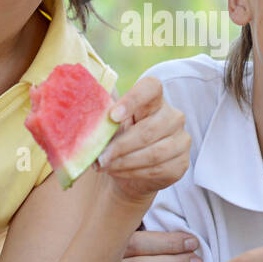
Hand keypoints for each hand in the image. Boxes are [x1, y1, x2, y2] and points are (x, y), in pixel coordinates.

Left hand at [95, 77, 190, 204]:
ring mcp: (181, 140)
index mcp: (155, 99)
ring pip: (153, 153)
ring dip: (124, 162)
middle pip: (148, 129)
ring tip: (104, 166)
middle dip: (120, 146)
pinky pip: (157, 169)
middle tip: (100, 157)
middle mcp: (173, 116)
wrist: (130, 169)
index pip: (150, 88)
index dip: (132, 99)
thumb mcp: (110, 124)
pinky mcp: (181, 163)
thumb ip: (102, 112)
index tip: (112, 116)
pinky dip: (133, 173)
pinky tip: (117, 172)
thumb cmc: (119, 138)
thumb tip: (81, 105)